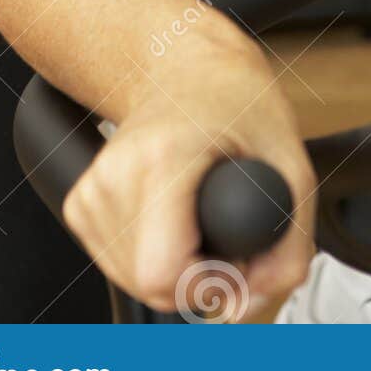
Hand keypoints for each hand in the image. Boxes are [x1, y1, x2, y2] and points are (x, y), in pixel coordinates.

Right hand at [62, 16, 314, 318]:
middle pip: (150, 285)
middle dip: (197, 275)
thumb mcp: (292, 167)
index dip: (209, 280)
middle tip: (223, 224)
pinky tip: (170, 212)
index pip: (162, 273)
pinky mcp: (78, 204)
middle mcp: (115, 172)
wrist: (185, 67)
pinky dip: (151, 254)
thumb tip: (250, 303)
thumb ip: (288, 250)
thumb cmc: (236, 103)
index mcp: (164, 156)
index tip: (234, 250)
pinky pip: (119, 264)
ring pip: (134, 281)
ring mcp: (90, 189)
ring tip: (197, 210)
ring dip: (175, 265)